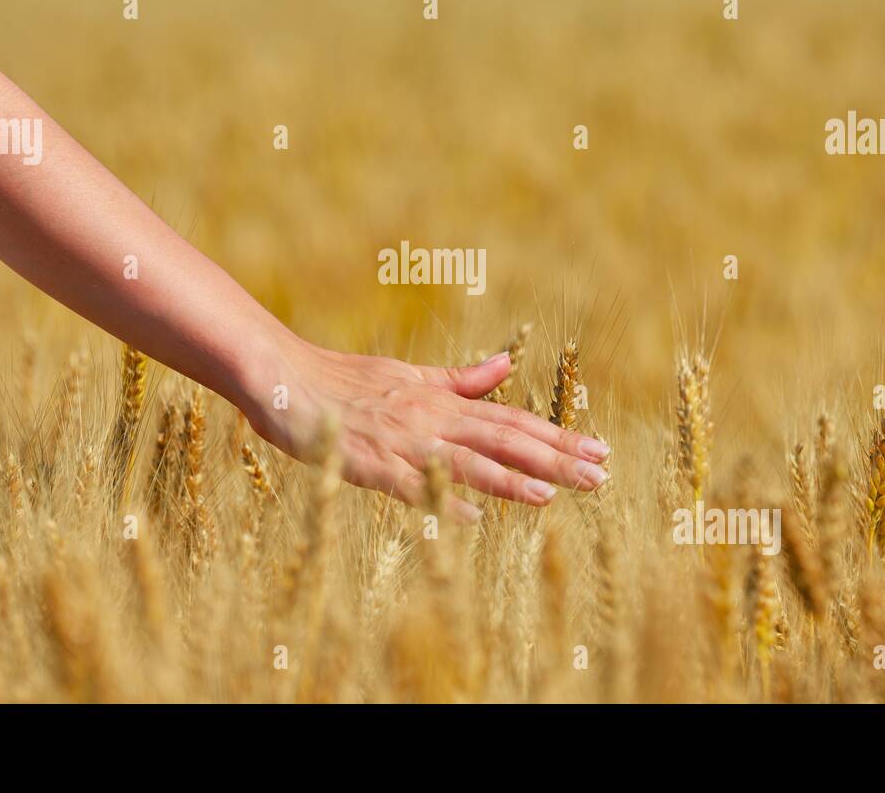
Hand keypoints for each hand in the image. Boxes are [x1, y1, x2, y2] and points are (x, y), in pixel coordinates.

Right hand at [243, 337, 610, 520]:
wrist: (283, 376)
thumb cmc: (343, 379)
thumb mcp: (409, 374)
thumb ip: (458, 378)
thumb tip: (505, 367)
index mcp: (442, 400)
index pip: (512, 420)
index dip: (558, 436)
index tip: (599, 448)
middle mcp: (431, 418)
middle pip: (502, 440)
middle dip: (554, 457)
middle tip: (601, 473)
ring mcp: (402, 441)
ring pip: (465, 461)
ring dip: (511, 478)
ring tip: (555, 492)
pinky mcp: (369, 462)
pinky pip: (410, 485)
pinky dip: (441, 499)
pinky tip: (472, 518)